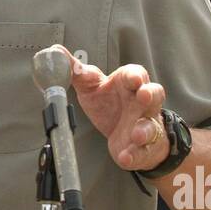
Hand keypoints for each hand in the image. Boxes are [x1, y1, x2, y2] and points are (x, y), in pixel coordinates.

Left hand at [58, 46, 168, 173]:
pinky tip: (125, 157)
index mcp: (129, 85)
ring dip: (144, 130)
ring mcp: (145, 126)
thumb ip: (77, 72)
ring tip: (136, 134)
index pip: (136, 74)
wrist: (127, 135)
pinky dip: (134, 155)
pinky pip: (142, 152)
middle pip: (154, 95)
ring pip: (150, 126)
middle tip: (143, 96)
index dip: (136, 76)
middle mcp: (142, 104)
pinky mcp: (142, 149)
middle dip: (150, 95)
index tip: (133, 79)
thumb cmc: (110, 103)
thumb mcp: (92, 86)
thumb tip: (56, 52)